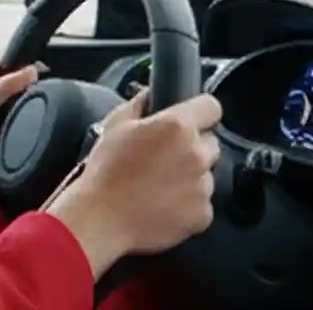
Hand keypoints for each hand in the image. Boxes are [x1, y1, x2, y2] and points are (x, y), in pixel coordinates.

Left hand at [0, 44, 39, 157]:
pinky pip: (3, 105)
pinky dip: (10, 109)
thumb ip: (18, 78)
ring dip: (17, 95)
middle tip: (39, 86)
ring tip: (30, 101)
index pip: (10, 51)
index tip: (41, 67)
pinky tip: (16, 115)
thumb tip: (35, 70)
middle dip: (24, 78)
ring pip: (7, 89)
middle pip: (10, 71)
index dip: (25, 56)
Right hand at [45, 87, 221, 278]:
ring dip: (190, 177)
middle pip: (211, 143)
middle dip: (193, 148)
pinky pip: (202, 203)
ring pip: (206, 175)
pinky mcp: (202, 214)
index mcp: (177, 127)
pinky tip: (163, 204)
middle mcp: (196, 154)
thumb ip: (139, 103)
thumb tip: (150, 95)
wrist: (101, 218)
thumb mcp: (115, 125)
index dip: (200, 112)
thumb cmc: (105, 171)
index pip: (211, 107)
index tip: (192, 120)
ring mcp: (202, 186)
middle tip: (165, 158)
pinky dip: (188, 205)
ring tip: (159, 185)